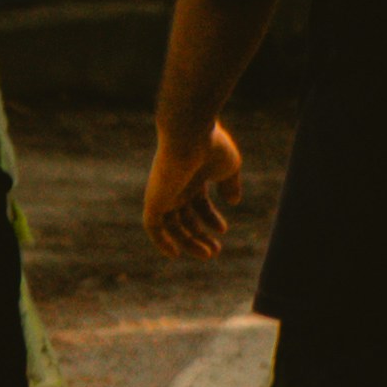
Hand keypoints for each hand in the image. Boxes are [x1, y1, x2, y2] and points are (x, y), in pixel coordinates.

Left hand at [145, 121, 244, 261]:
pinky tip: (175, 253)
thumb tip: (233, 201)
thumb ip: (230, 183)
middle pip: (184, 218)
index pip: (198, 204)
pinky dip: (161, 241)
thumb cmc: (212, 145)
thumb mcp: (229, 166)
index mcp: (192, 177)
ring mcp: (164, 193)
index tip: (222, 230)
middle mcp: (176, 186)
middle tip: (215, 251)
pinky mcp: (153, 199)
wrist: (190, 132)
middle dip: (199, 236)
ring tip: (208, 254)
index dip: (210, 219)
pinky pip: (153, 226)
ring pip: (171, 226)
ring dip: (188, 242)